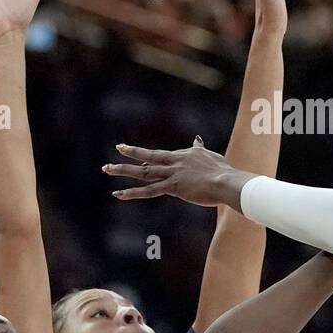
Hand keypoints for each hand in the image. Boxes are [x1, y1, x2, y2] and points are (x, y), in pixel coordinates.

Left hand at [104, 138, 247, 209]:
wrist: (226, 181)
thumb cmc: (224, 172)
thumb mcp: (210, 156)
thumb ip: (201, 148)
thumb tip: (197, 138)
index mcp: (185, 155)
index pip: (164, 156)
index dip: (152, 158)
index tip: (141, 158)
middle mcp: (175, 161)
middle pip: (149, 156)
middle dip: (131, 152)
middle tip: (118, 148)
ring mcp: (172, 174)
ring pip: (143, 172)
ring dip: (123, 170)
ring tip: (106, 168)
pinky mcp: (172, 187)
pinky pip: (148, 190)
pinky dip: (132, 192)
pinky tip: (118, 194)